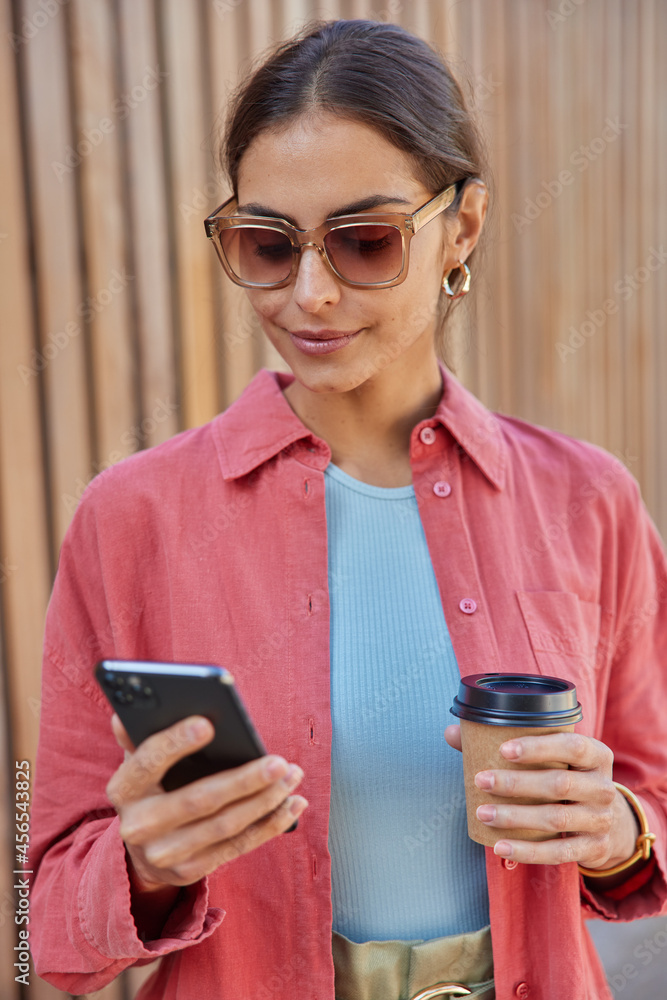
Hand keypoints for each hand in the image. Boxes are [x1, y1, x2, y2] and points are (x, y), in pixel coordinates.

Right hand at [107, 713, 307, 891]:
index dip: (176, 742)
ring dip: (266, 800)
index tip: (208, 723)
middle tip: (278, 761)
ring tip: (292, 775)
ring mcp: (165, 854)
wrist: (143, 851)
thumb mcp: (138, 761)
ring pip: (225, 825)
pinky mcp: (191, 871)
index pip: (148, 761)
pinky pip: (238, 846)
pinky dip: (270, 824)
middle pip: (198, 800)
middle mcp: (139, 825)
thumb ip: (138, 734)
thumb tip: (131, 704)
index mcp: (123, 789)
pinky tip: (293, 803)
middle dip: (243, 780)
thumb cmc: (151, 787)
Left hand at [444, 725, 637, 866]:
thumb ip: (505, 742)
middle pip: (559, 784)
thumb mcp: (553, 757)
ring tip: (482, 814)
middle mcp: (604, 787)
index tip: (503, 749)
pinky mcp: (593, 848)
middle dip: (516, 783)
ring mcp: (601, 820)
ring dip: (515, 817)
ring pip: (556, 819)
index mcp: (596, 755)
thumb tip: (452, 732)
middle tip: (481, 781)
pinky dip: (527, 851)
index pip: (572, 746)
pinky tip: (500, 846)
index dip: (538, 747)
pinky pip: (558, 852)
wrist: (610, 822)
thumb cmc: (567, 776)